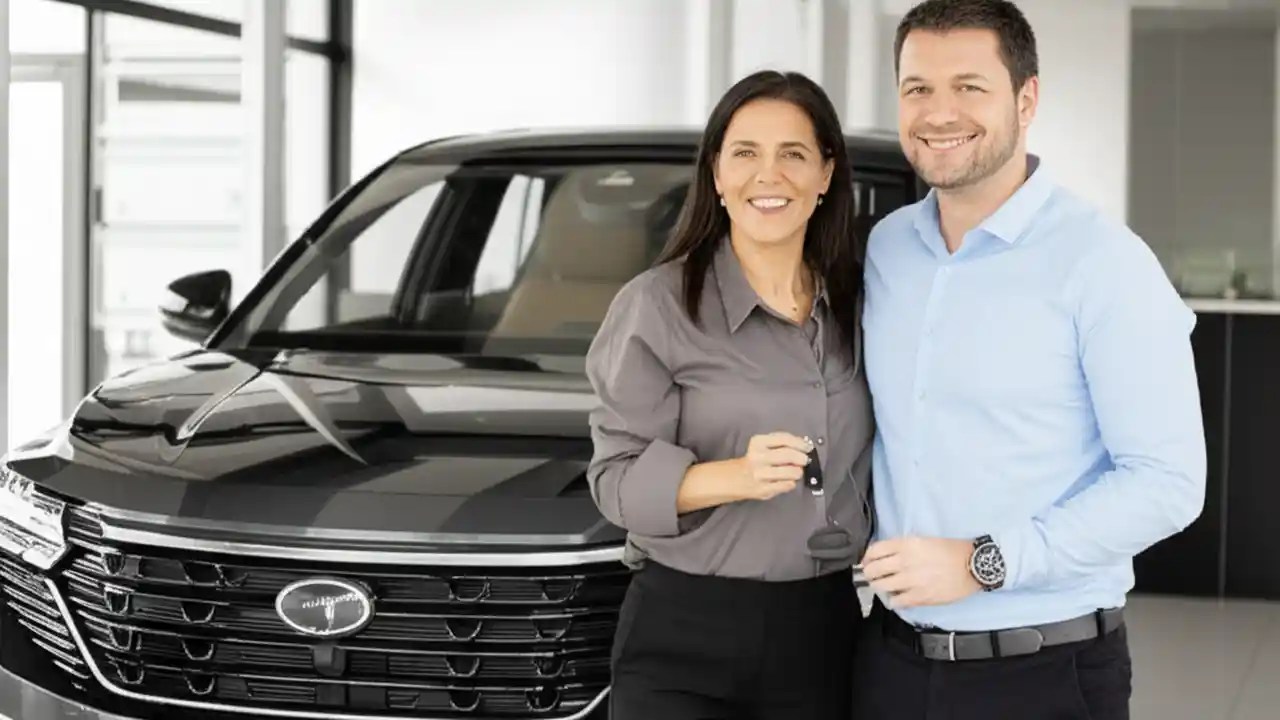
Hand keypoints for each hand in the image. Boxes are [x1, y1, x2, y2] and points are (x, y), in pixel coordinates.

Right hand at [735, 432, 812, 500]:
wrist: (736, 479)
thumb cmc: (756, 460)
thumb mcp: (763, 445)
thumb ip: (782, 443)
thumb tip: (805, 447)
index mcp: (758, 442)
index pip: (784, 439)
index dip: (800, 443)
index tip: (807, 447)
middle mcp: (758, 457)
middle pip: (789, 455)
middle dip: (802, 458)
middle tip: (804, 460)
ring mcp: (761, 475)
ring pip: (792, 472)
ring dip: (798, 472)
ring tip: (795, 472)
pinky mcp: (764, 490)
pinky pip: (788, 485)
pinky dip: (791, 482)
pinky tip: (787, 481)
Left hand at [860, 536, 981, 608]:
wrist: (972, 566)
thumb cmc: (950, 551)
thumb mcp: (923, 540)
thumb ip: (902, 547)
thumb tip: (884, 556)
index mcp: (906, 545)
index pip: (874, 550)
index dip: (867, 558)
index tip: (866, 562)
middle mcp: (905, 561)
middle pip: (873, 570)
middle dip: (869, 574)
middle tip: (872, 576)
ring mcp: (911, 580)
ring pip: (881, 586)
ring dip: (879, 587)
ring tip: (884, 587)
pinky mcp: (920, 596)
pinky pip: (896, 601)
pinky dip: (893, 600)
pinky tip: (897, 597)